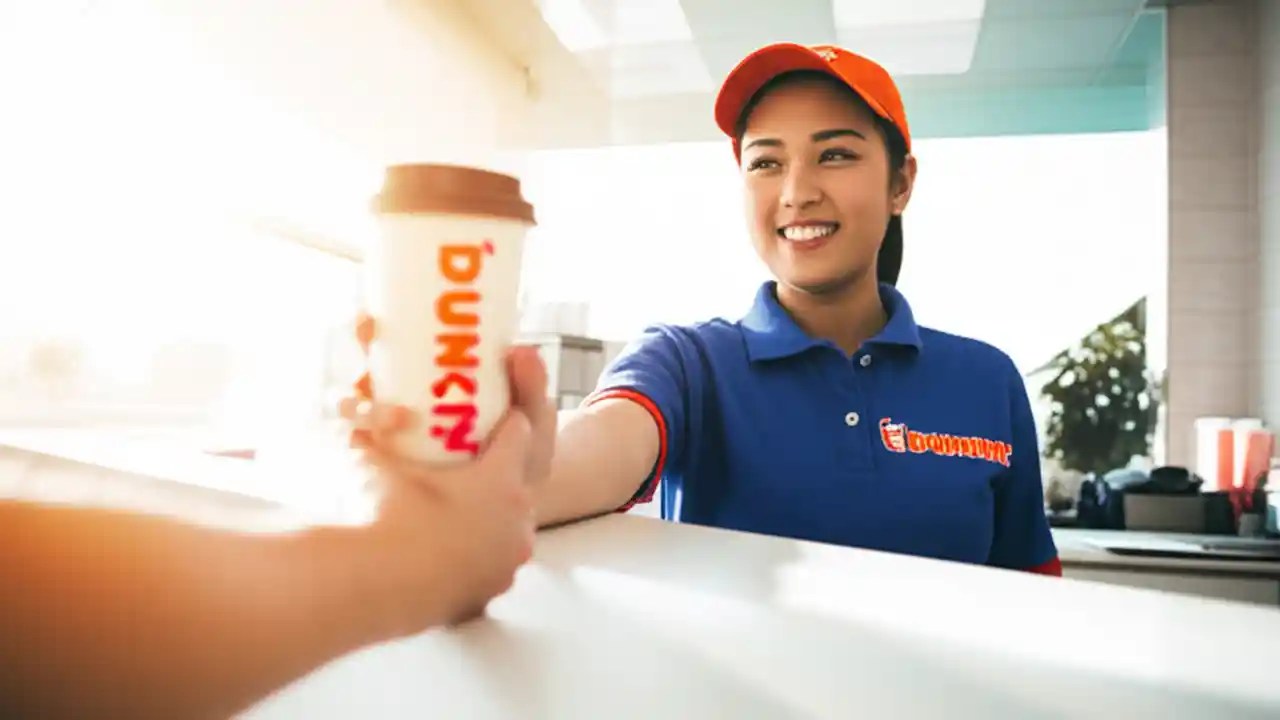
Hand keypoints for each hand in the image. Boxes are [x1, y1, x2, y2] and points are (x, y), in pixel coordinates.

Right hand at [340, 315, 555, 631]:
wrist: (375, 586)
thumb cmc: (382, 515)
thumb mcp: (376, 461)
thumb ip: (371, 426)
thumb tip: (359, 402)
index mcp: (502, 478)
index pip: (521, 431)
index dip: (508, 420)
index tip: (495, 416)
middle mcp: (518, 519)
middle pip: (525, 479)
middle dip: (505, 468)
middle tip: (476, 463)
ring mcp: (508, 558)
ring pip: (513, 524)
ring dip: (497, 513)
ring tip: (465, 507)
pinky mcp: (491, 589)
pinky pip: (495, 561)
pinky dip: (481, 552)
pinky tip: (457, 548)